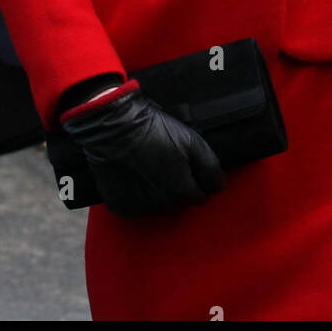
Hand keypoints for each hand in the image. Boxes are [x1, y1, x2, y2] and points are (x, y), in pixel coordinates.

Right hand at [60, 84, 225, 217]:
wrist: (113, 124)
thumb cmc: (154, 128)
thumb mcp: (191, 140)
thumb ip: (210, 166)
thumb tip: (218, 186)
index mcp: (182, 191)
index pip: (199, 196)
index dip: (196, 180)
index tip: (186, 165)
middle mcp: (163, 205)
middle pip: (177, 199)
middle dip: (175, 184)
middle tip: (164, 159)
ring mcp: (139, 206)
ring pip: (155, 202)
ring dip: (154, 188)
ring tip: (145, 162)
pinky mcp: (119, 204)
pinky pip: (132, 204)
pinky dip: (133, 193)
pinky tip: (130, 173)